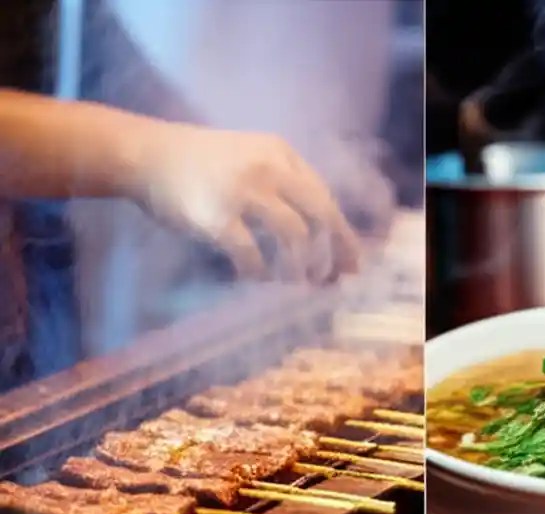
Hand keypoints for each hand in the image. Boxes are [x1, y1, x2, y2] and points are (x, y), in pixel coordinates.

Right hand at [129, 122, 361, 282]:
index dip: (342, 234)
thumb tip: (319, 235)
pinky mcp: (216, 215)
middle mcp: (269, 168)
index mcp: (282, 153)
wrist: (146, 154)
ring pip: (294, 234)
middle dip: (335, 252)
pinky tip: (257, 279)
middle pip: (321, 214)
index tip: (352, 262)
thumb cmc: (201, 162)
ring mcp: (242, 191)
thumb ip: (284, 184)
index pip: (325, 197)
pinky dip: (260, 271)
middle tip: (335, 280)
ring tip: (298, 284)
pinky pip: (251, 252)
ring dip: (301, 265)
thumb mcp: (251, 157)